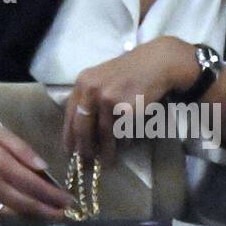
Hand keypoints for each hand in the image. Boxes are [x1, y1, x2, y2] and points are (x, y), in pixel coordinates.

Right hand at [0, 123, 75, 221]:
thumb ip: (22, 148)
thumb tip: (44, 167)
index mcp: (0, 163)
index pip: (35, 185)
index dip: (54, 196)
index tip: (69, 201)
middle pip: (27, 204)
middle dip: (49, 211)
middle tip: (65, 214)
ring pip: (14, 213)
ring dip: (34, 217)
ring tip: (50, 215)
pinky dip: (13, 216)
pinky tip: (25, 214)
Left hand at [63, 36, 198, 163]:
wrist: (157, 63)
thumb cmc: (132, 72)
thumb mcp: (103, 78)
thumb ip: (91, 96)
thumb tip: (85, 127)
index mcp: (83, 82)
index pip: (70, 114)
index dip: (69, 135)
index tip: (69, 151)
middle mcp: (92, 90)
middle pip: (83, 127)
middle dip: (84, 147)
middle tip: (85, 162)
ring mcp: (109, 100)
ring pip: (104, 133)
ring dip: (106, 150)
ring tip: (107, 161)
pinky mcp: (127, 110)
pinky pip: (123, 132)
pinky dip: (124, 141)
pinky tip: (126, 146)